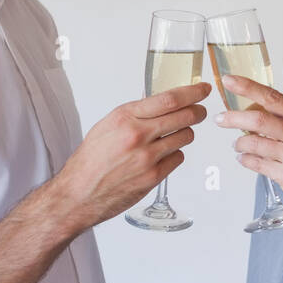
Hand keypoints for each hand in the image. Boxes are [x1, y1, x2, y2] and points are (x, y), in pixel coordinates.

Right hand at [50, 81, 210, 232]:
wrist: (78, 193)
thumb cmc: (90, 160)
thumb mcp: (107, 126)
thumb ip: (135, 115)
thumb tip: (162, 105)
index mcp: (124, 117)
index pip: (169, 99)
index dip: (192, 92)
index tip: (203, 89)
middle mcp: (137, 135)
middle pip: (184, 116)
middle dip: (197, 112)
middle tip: (200, 111)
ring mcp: (147, 157)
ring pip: (185, 137)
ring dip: (186, 133)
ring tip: (176, 135)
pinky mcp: (153, 176)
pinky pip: (178, 158)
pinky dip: (175, 154)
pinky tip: (164, 156)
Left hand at [214, 74, 282, 223]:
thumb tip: (255, 112)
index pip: (273, 98)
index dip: (248, 87)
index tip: (229, 81)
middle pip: (259, 119)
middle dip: (233, 117)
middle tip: (221, 119)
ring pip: (254, 143)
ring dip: (240, 143)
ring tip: (238, 144)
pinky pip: (257, 164)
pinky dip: (245, 160)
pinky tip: (245, 158)